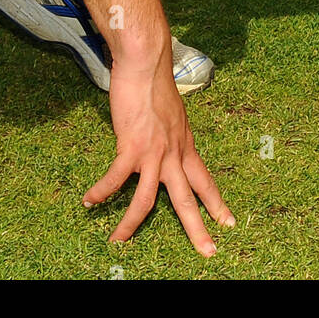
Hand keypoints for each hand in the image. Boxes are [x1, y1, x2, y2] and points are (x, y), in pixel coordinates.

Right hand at [83, 54, 233, 256]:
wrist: (146, 64)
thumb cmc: (155, 84)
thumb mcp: (173, 114)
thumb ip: (171, 133)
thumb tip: (165, 140)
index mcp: (184, 146)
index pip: (204, 180)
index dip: (216, 202)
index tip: (229, 223)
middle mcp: (174, 153)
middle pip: (187, 199)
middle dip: (198, 228)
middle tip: (209, 253)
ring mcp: (154, 153)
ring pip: (147, 200)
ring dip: (131, 225)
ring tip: (118, 244)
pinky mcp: (131, 147)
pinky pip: (115, 179)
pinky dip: (101, 192)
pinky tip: (89, 202)